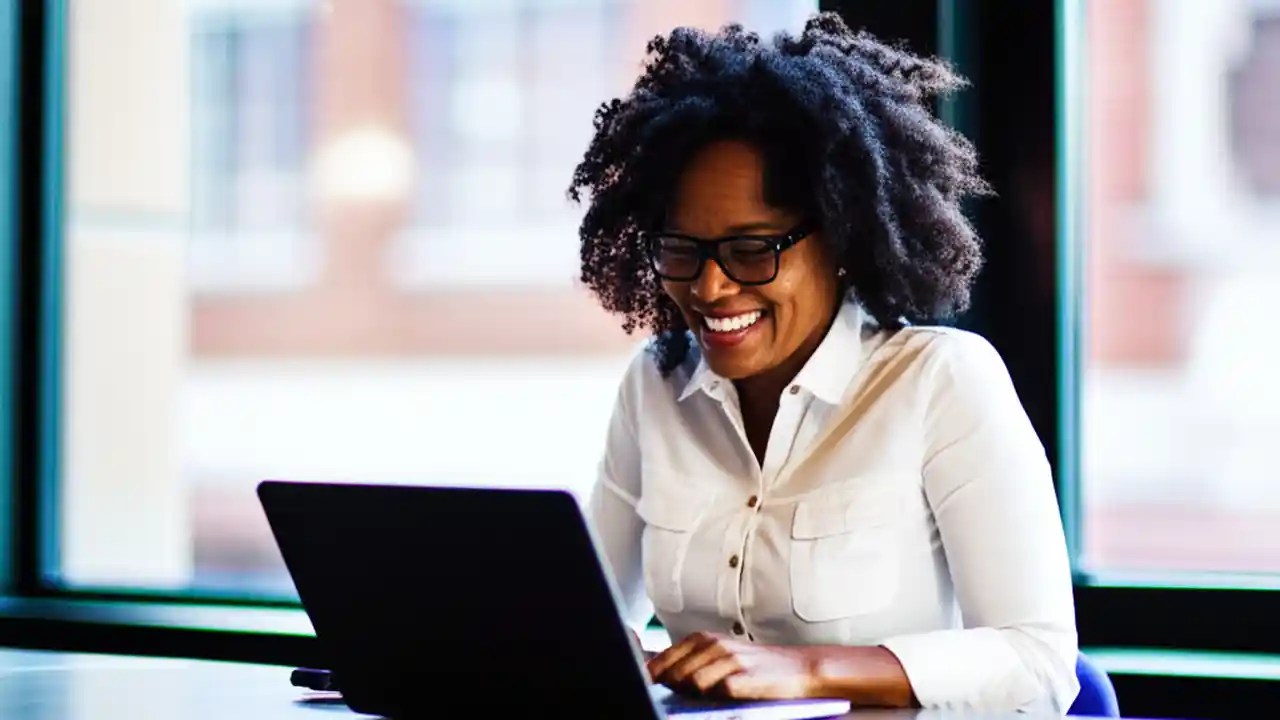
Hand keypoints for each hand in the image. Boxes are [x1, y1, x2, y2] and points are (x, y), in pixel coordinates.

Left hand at [646, 631, 819, 699]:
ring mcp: (731, 661)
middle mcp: (715, 646)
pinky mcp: (746, 678)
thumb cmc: (755, 665)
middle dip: (672, 689)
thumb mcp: (719, 655)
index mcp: (704, 639)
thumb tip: (654, 675)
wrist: (798, 668)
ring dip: (694, 695)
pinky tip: (722, 699)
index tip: (652, 686)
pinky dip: (717, 698)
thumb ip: (689, 662)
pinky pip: (721, 691)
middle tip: (680, 697)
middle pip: (675, 674)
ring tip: (704, 699)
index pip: (664, 659)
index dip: (655, 676)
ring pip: (693, 682)